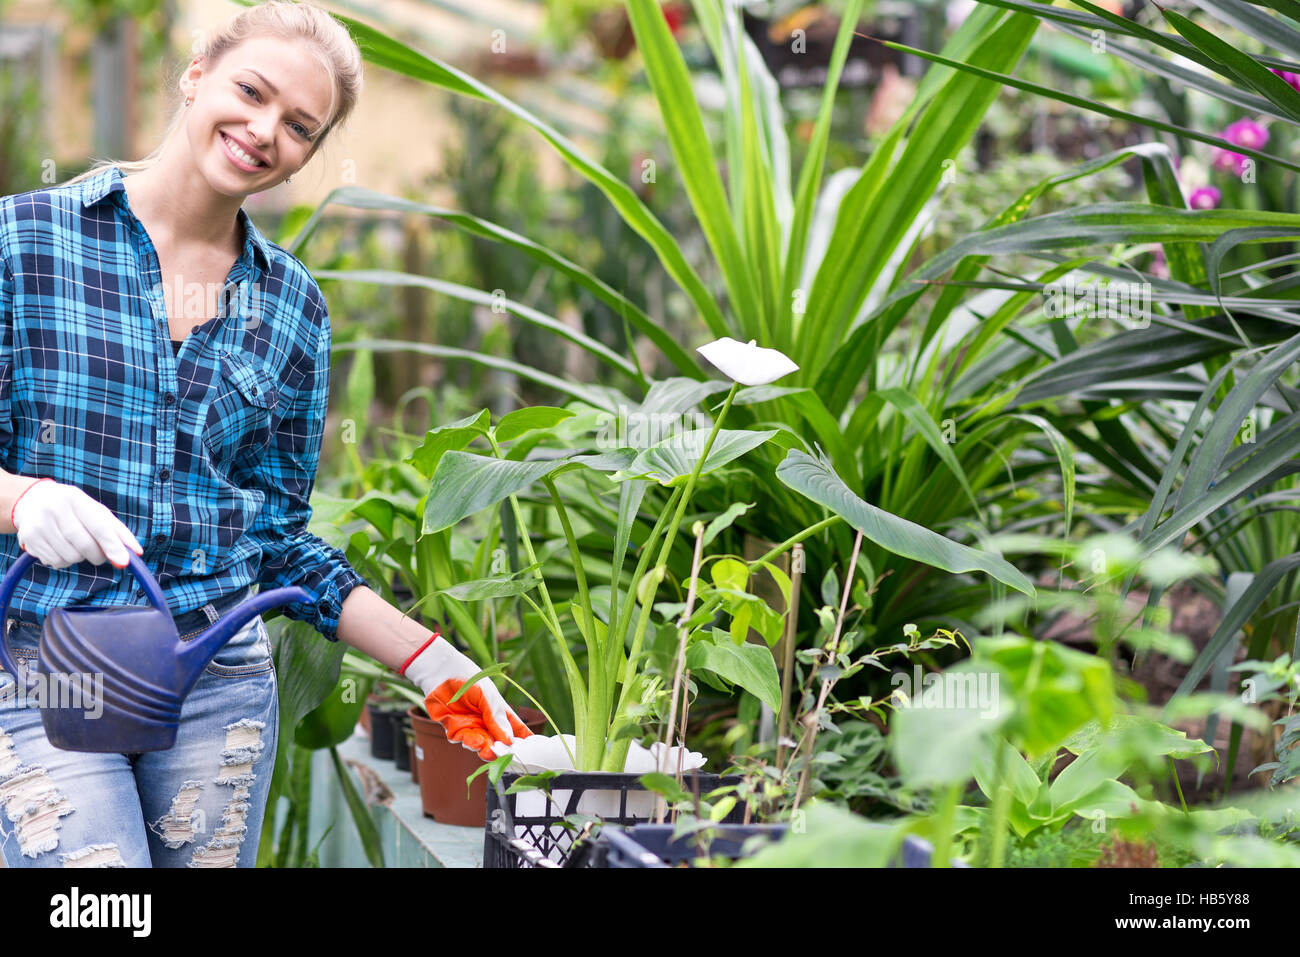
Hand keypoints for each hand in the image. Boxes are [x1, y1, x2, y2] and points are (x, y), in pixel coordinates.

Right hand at [11, 478, 143, 569]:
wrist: (32, 501)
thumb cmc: (73, 508)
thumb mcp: (96, 511)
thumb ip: (117, 531)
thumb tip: (136, 552)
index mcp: (75, 498)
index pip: (98, 526)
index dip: (112, 545)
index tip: (124, 562)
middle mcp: (53, 509)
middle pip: (84, 545)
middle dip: (97, 555)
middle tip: (99, 554)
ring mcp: (38, 525)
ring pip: (70, 557)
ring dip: (79, 558)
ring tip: (75, 544)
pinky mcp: (28, 540)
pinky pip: (55, 562)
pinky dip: (64, 561)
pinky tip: (60, 547)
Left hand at [400, 632, 531, 759]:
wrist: (439, 672)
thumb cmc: (468, 678)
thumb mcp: (487, 696)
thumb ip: (496, 718)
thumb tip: (510, 740)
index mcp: (499, 710)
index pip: (515, 728)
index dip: (523, 740)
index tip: (532, 751)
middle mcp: (486, 720)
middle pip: (498, 741)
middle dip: (502, 749)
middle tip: (505, 755)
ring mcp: (470, 725)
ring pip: (481, 744)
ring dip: (484, 748)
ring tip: (488, 749)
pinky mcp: (454, 728)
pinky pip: (463, 741)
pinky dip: (468, 742)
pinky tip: (470, 738)